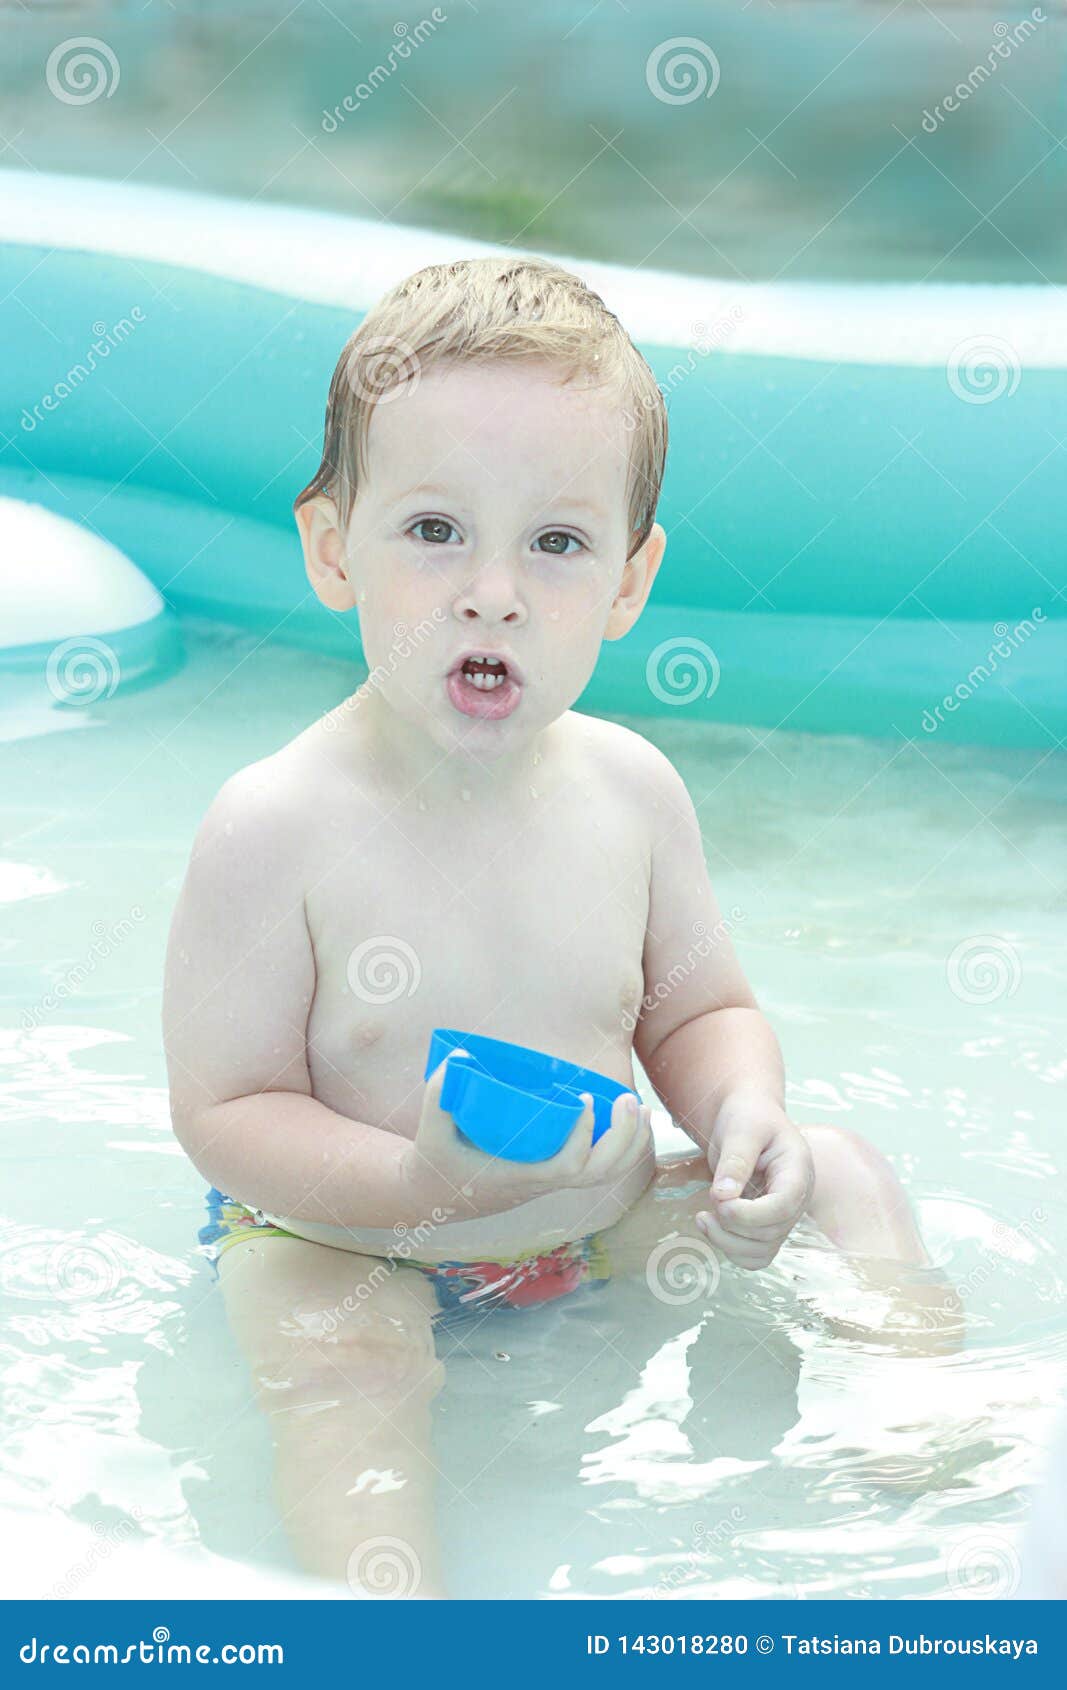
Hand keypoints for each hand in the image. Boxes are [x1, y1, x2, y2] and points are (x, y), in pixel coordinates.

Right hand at [402, 1053, 653, 1220]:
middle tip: (629, 1098)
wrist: (436, 1194)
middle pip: (599, 1173)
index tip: (586, 1099)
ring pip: (605, 1174)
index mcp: (521, 1175)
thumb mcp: (431, 1131)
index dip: (584, 1138)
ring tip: (641, 1107)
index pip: (567, 1167)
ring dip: (631, 1144)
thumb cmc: (438, 1160)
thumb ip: (438, 1094)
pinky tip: (626, 1117)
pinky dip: (620, 1145)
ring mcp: (553, 1179)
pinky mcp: (555, 1171)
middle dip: (623, 1139)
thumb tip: (459, 1056)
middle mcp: (544, 1182)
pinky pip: (599, 1166)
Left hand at [697, 1093, 813, 1269]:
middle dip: (732, 1225)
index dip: (750, 1214)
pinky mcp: (767, 1226)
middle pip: (771, 1232)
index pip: (783, 1206)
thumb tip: (723, 1196)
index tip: (719, 1202)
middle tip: (708, 1202)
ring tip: (703, 1218)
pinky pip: (754, 1255)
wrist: (747, 1118)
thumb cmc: (747, 1117)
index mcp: (798, 1171)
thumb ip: (735, 1160)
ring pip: (761, 1251)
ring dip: (727, 1242)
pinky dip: (731, 1250)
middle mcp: (796, 1198)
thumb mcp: (741, 1128)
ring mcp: (783, 1216)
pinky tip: (712, 1227)